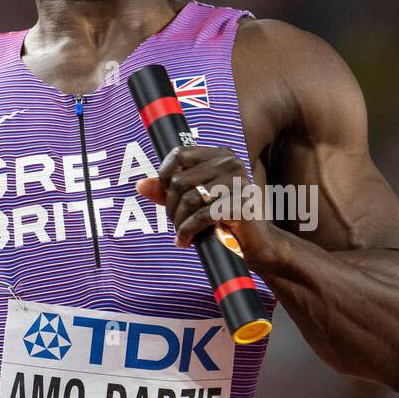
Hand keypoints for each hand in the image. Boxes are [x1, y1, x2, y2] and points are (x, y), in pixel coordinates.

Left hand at [136, 145, 282, 261]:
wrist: (257, 244)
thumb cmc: (224, 220)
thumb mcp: (194, 202)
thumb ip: (169, 191)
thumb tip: (141, 185)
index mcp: (221, 155)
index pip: (179, 154)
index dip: (164, 175)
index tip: (165, 196)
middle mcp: (231, 164)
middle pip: (179, 181)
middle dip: (171, 208)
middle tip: (175, 224)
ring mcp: (237, 183)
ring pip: (188, 200)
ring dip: (178, 222)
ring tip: (181, 234)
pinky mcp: (239, 205)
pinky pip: (200, 217)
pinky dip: (187, 232)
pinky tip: (185, 241)